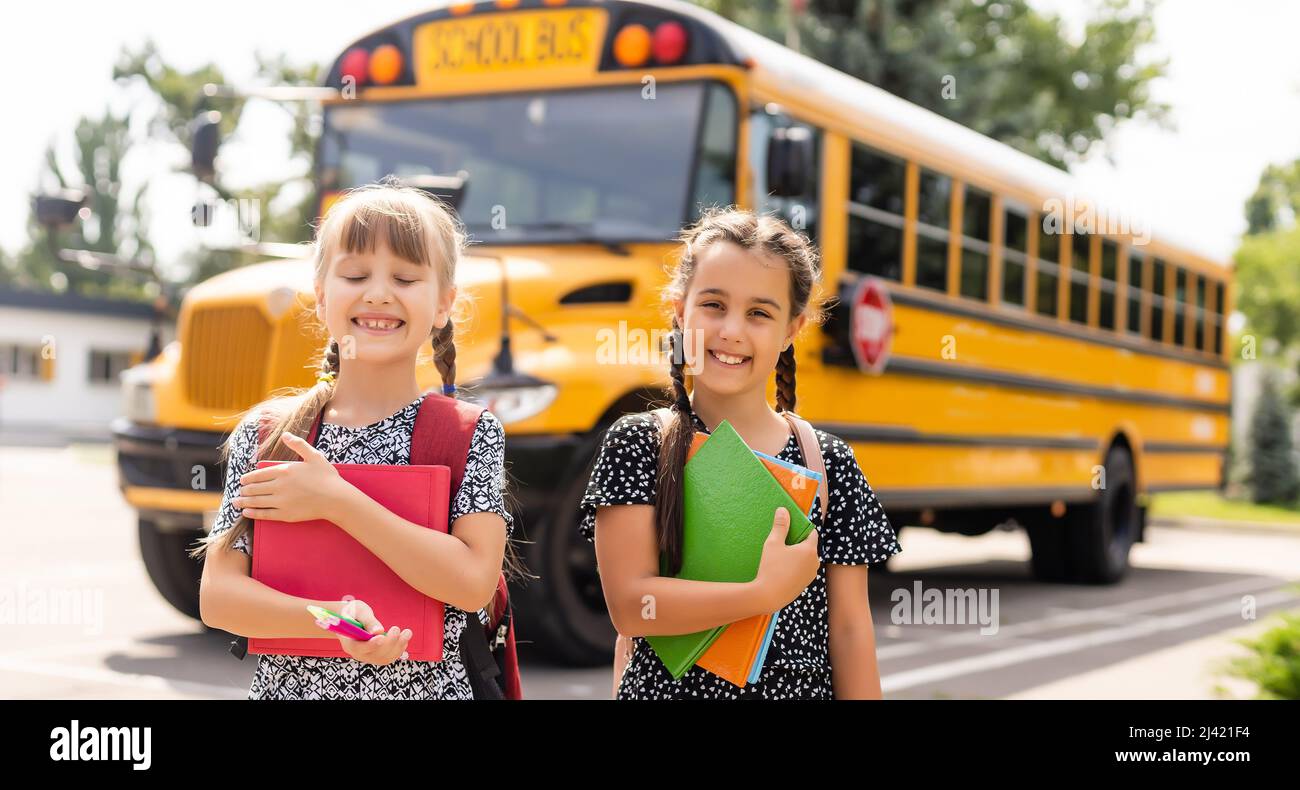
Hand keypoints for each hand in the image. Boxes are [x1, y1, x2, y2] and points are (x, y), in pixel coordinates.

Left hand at [233, 433, 349, 522]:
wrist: (336, 499)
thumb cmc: (327, 477)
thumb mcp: (314, 456)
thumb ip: (298, 444)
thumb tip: (285, 435)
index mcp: (285, 471)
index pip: (259, 474)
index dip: (248, 478)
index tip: (242, 480)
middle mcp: (279, 486)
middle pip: (255, 488)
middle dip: (244, 490)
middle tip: (239, 491)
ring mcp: (281, 501)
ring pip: (256, 501)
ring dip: (244, 501)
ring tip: (236, 502)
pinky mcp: (285, 514)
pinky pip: (264, 514)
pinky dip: (253, 513)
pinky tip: (246, 512)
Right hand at [317, 599, 412, 665]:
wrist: (352, 618)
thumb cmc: (354, 612)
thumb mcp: (358, 611)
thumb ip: (367, 621)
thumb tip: (379, 631)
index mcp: (349, 642)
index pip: (359, 648)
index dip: (371, 645)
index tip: (381, 637)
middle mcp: (358, 653)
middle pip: (375, 654)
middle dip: (389, 642)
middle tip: (396, 628)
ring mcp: (368, 656)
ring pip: (385, 657)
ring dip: (398, 646)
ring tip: (408, 632)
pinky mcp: (377, 656)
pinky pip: (389, 657)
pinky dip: (399, 649)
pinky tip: (405, 639)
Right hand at [754, 507, 819, 611]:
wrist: (768, 596)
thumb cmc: (771, 568)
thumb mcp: (773, 543)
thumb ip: (780, 526)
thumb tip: (783, 509)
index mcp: (810, 550)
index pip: (812, 533)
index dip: (802, 528)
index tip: (791, 529)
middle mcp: (815, 562)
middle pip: (809, 546)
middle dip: (798, 543)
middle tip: (782, 542)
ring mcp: (811, 575)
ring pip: (806, 559)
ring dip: (797, 556)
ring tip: (781, 556)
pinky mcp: (805, 584)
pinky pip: (802, 570)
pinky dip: (795, 567)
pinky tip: (782, 569)